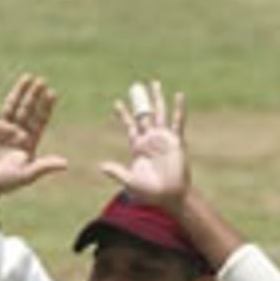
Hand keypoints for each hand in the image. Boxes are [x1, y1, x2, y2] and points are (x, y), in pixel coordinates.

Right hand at [0, 74, 67, 201]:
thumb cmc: (5, 183)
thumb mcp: (26, 175)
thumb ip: (43, 167)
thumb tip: (65, 164)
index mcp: (28, 140)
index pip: (39, 120)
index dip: (46, 107)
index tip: (52, 94)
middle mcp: (16, 131)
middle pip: (27, 109)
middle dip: (34, 96)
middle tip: (41, 81)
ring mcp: (0, 129)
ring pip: (10, 106)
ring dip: (18, 93)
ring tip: (26, 78)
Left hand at [101, 79, 188, 206]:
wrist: (169, 196)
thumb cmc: (149, 192)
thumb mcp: (130, 182)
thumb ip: (117, 172)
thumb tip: (101, 166)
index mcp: (139, 147)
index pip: (130, 126)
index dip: (123, 114)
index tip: (117, 103)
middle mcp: (151, 140)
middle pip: (143, 115)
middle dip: (140, 101)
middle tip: (135, 86)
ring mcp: (164, 139)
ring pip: (159, 113)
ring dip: (156, 99)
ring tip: (154, 83)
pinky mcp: (176, 141)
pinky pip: (177, 122)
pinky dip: (178, 108)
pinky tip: (179, 95)